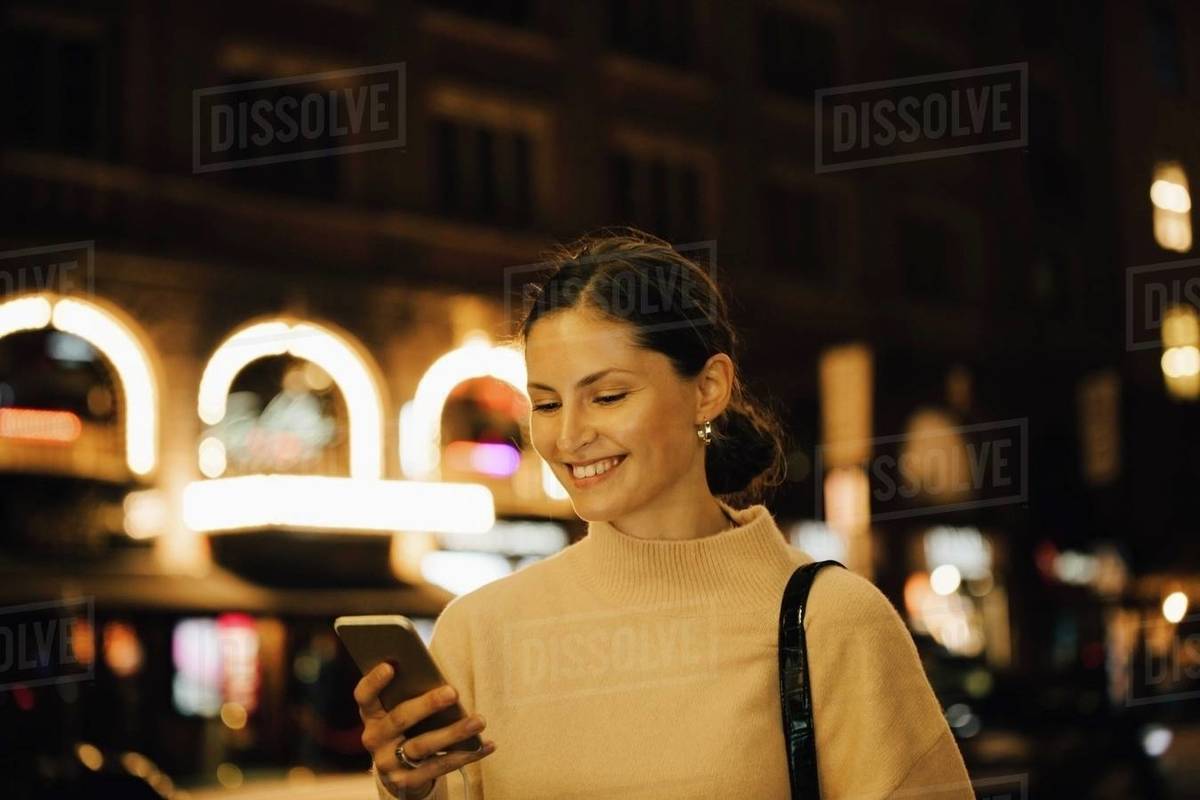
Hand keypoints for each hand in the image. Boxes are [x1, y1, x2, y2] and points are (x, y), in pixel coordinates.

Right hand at [355, 663, 496, 795]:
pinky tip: (487, 744)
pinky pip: (440, 766)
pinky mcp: (407, 781)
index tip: (390, 665)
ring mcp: (389, 763)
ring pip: (423, 746)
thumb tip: (440, 677)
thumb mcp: (399, 710)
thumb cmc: (406, 726)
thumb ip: (410, 694)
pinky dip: (467, 755)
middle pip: (400, 718)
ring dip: (454, 732)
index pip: (364, 696)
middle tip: (453, 692)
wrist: (398, 772)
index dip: (374, 681)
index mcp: (372, 715)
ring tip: (479, 721)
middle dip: (427, 704)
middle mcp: (375, 739)